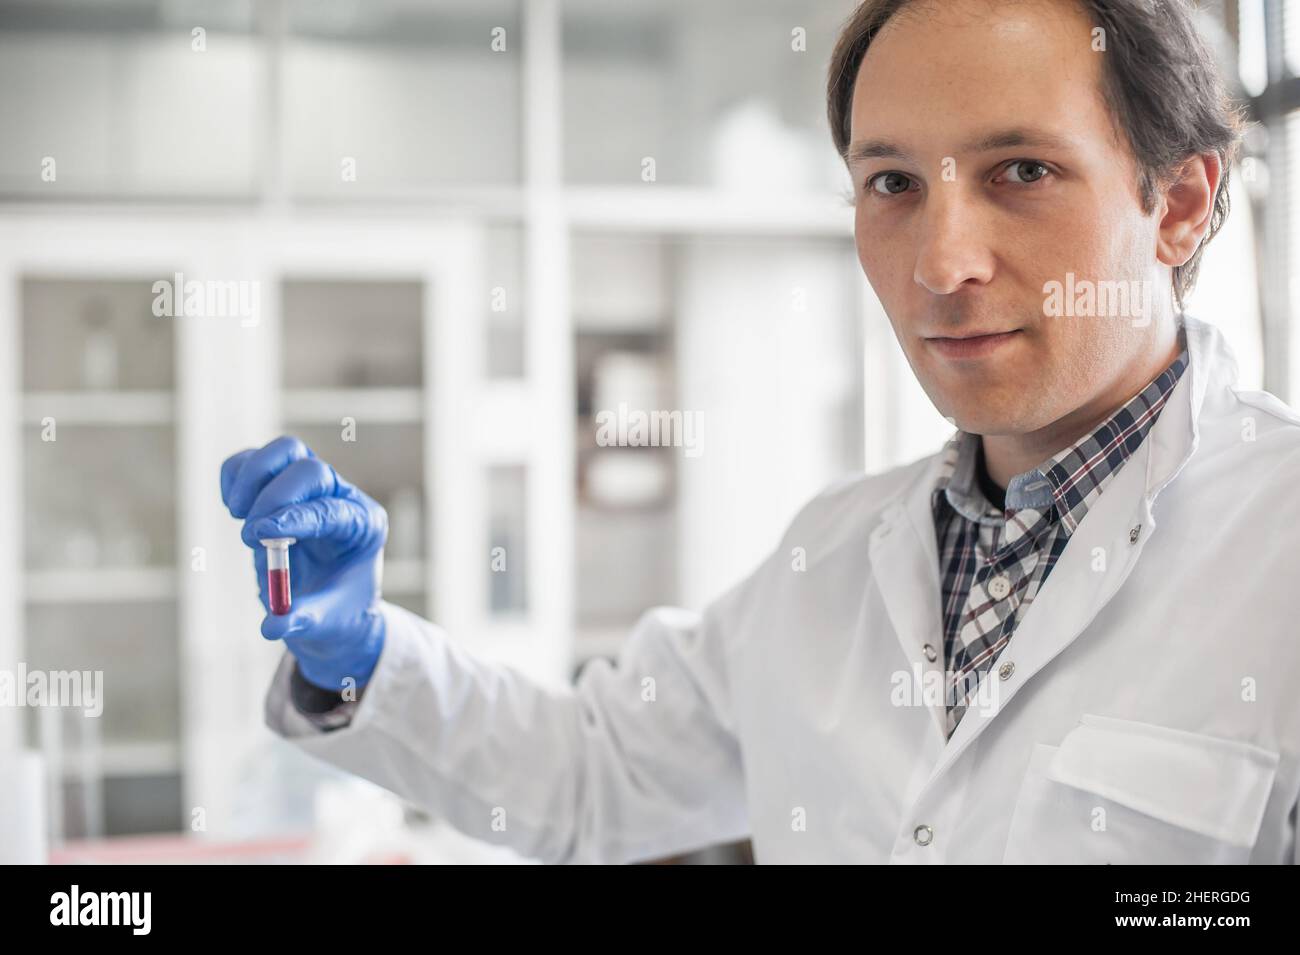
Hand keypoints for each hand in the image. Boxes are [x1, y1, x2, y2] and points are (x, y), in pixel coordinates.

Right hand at [220, 435, 387, 692]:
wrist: (329, 606)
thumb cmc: (336, 612)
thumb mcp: (327, 624)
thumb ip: (303, 623)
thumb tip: (272, 626)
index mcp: (364, 526)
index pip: (331, 509)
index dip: (295, 517)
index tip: (261, 534)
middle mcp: (342, 497)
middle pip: (309, 469)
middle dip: (273, 498)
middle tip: (250, 538)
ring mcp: (313, 486)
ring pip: (285, 451)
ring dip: (252, 477)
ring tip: (237, 515)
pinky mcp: (280, 484)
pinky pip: (254, 460)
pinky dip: (235, 474)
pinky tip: (233, 507)